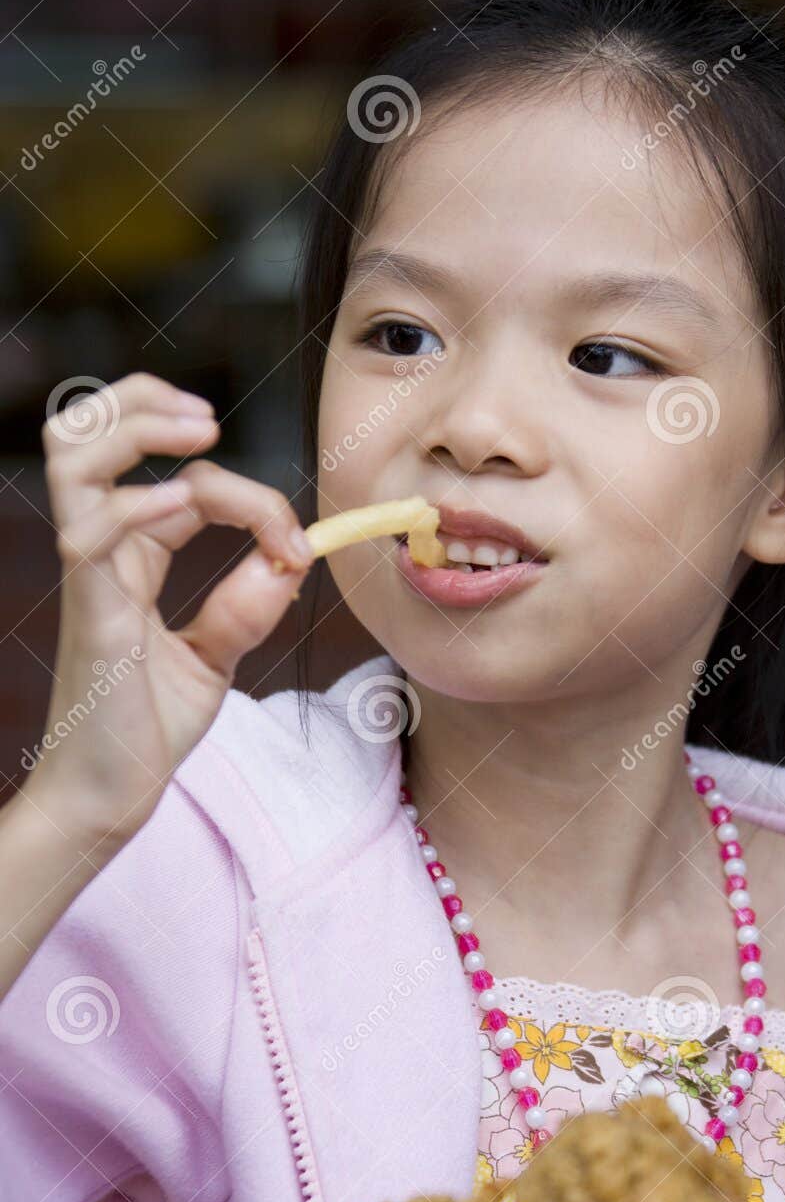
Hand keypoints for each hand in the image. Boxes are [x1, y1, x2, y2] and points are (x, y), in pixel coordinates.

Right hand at [30, 372, 314, 845]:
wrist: (108, 801)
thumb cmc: (146, 732)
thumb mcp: (213, 657)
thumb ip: (245, 604)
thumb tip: (291, 557)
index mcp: (129, 559)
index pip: (182, 486)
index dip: (249, 498)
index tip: (294, 547)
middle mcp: (100, 554)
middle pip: (87, 433)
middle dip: (144, 401)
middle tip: (207, 419)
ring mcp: (88, 577)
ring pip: (72, 456)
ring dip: (135, 425)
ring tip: (197, 430)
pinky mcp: (89, 613)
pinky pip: (91, 533)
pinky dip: (138, 504)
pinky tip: (183, 507)